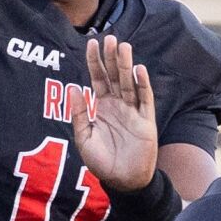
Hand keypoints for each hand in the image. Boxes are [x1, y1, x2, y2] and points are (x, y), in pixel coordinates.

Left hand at [73, 34, 157, 192]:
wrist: (123, 181)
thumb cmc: (102, 162)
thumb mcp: (84, 139)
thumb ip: (79, 115)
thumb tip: (74, 89)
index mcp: (102, 107)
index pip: (98, 78)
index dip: (95, 62)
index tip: (91, 43)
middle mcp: (118, 105)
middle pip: (115, 76)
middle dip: (112, 58)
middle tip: (110, 38)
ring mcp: (133, 112)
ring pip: (130, 83)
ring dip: (127, 65)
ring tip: (124, 47)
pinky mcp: (146, 121)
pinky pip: (145, 100)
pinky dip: (142, 85)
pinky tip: (139, 70)